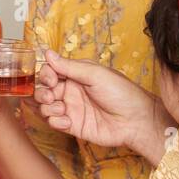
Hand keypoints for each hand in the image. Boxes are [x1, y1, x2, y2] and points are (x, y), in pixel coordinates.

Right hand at [33, 50, 170, 161]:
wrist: (136, 121)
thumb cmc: (122, 93)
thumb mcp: (95, 74)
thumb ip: (69, 66)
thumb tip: (48, 53)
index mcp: (76, 75)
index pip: (51, 71)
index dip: (45, 75)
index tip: (51, 80)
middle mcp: (71, 91)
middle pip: (43, 90)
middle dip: (42, 93)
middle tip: (51, 97)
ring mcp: (71, 108)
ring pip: (44, 107)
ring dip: (48, 108)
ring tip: (62, 110)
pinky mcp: (72, 125)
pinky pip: (53, 122)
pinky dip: (55, 122)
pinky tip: (68, 122)